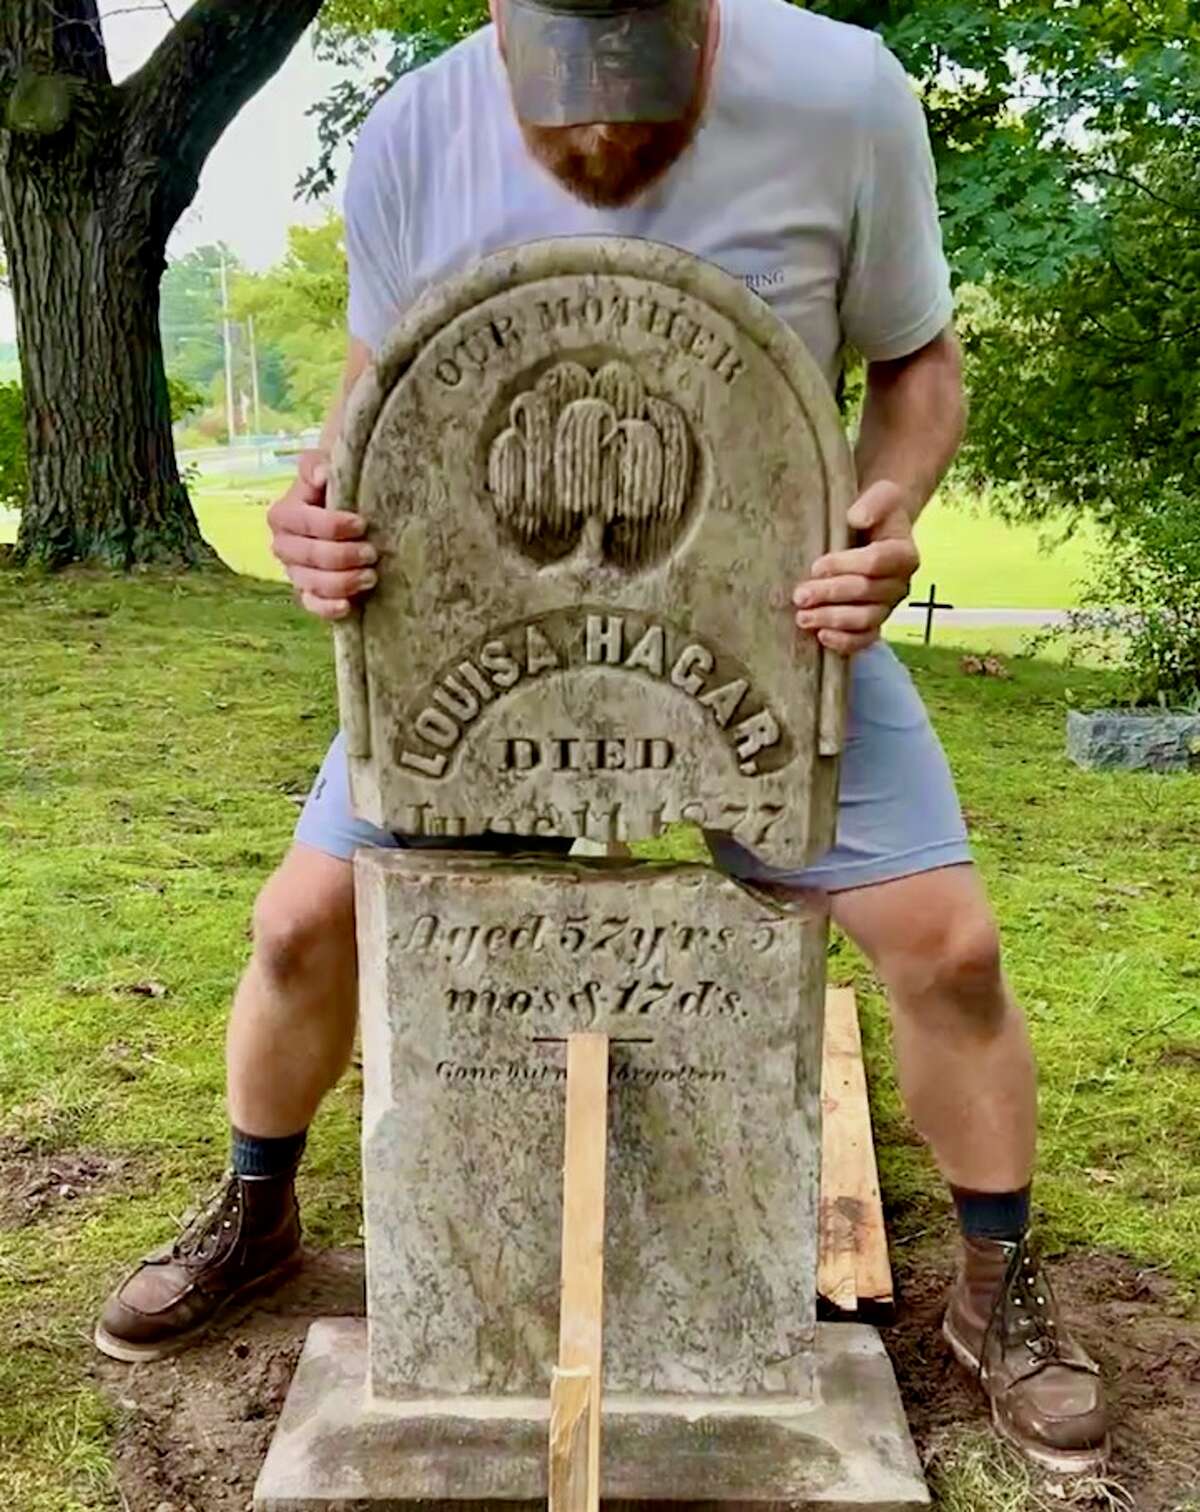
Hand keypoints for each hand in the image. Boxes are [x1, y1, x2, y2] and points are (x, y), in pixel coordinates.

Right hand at [266, 450, 377, 621]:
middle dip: (342, 556)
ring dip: (342, 582)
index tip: (361, 524)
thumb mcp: (325, 467)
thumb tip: (323, 474)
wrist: (347, 509)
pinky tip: (348, 606)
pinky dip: (328, 609)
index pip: (302, 522)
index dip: (332, 525)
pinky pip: (312, 606)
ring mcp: (295, 573)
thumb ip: (316, 465)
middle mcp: (284, 546)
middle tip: (372, 552)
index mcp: (283, 515)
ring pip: (312, 584)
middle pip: (308, 556)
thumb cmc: (335, 486)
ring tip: (371, 576)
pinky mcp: (309, 594)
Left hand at [792, 480, 919, 655]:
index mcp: (904, 553)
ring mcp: (887, 607)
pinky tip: (822, 637)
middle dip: (830, 594)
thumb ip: (874, 502)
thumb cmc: (875, 512)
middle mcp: (900, 584)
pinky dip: (845, 642)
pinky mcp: (874, 622)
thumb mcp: (881, 494)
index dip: (844, 565)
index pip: (875, 563)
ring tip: (802, 617)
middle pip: (865, 593)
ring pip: (864, 620)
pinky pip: (865, 639)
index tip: (816, 565)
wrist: (875, 531)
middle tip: (799, 595)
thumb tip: (856, 518)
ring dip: (832, 620)